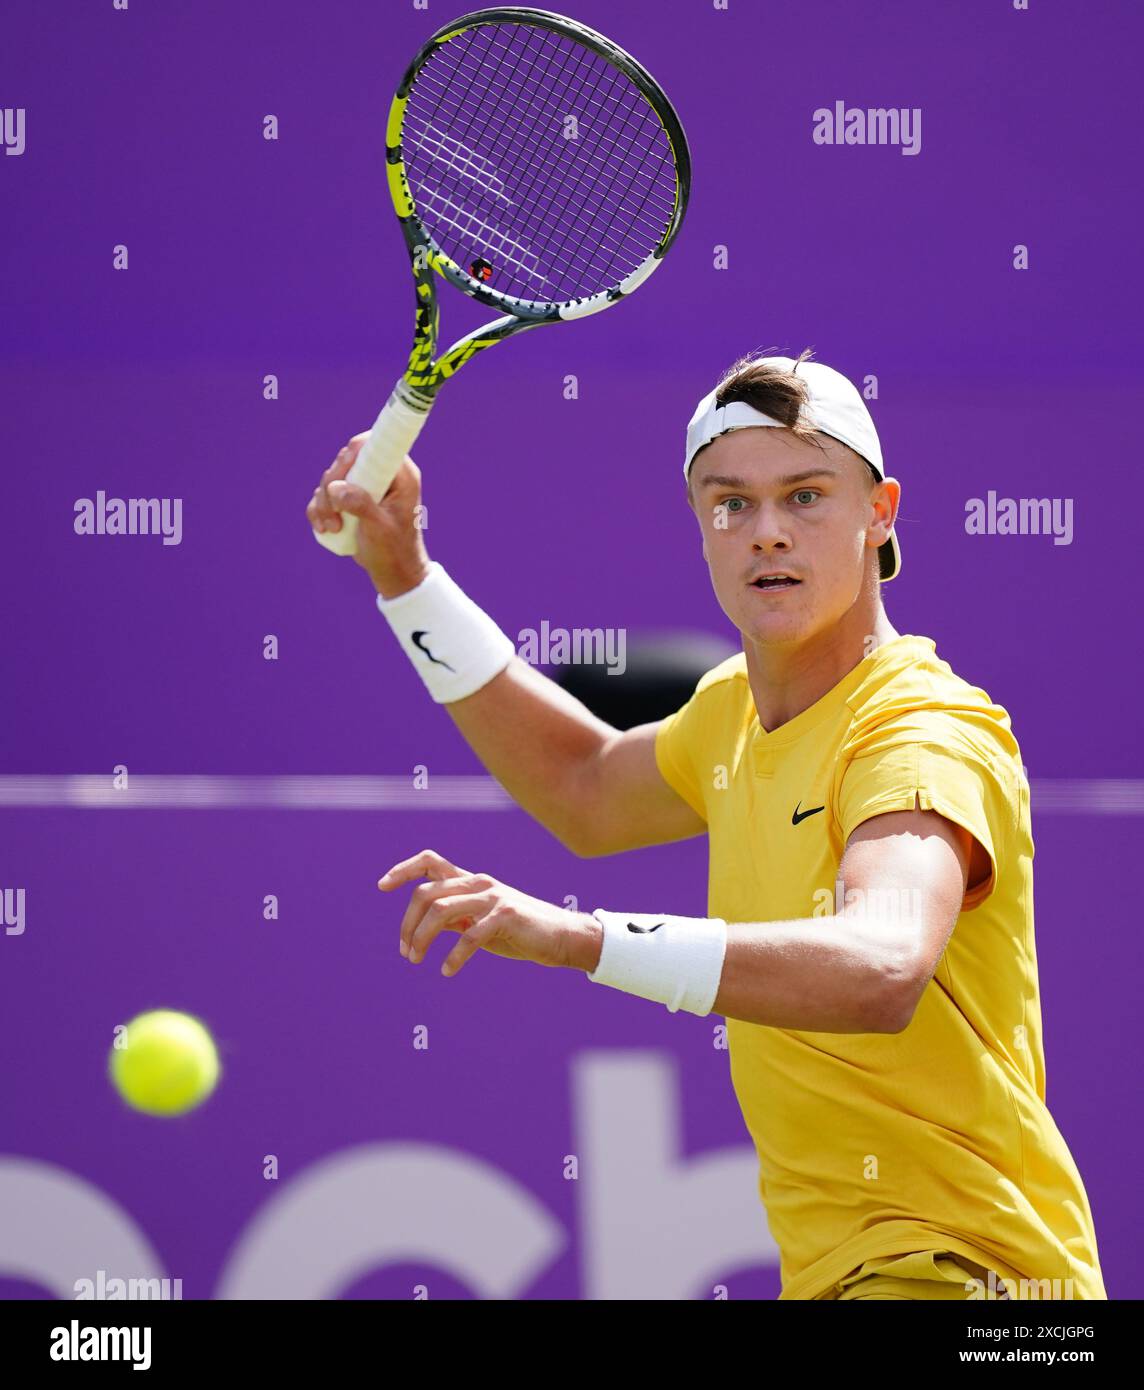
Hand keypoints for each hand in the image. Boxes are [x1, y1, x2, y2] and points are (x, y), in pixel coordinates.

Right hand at [306, 433, 431, 596]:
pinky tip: (324, 528)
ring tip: (332, 527)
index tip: (341, 474)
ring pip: (332, 478)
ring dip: (324, 502)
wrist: (392, 571)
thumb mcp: (380, 528)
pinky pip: (325, 494)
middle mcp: (381, 474)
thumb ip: (361, 505)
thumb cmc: (395, 549)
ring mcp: (364, 486)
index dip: (353, 453)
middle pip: (346, 460)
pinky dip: (318, 510)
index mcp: (399, 474)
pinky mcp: (349, 499)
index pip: (374, 445)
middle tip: (334, 512)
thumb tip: (334, 488)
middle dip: (332, 486)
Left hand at [379, 848, 600, 976]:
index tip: (382, 886)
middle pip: (427, 893)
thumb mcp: (480, 921)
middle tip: (405, 951)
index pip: (431, 861)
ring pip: (441, 910)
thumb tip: (425, 925)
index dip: (404, 869)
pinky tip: (447, 971)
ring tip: (416, 960)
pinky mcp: (506, 916)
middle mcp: (479, 883)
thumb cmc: (518, 931)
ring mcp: (493, 897)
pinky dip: (453, 956)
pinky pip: (469, 936)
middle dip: (408, 923)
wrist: (561, 937)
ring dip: (422, 938)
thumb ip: (455, 918)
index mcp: (471, 881)